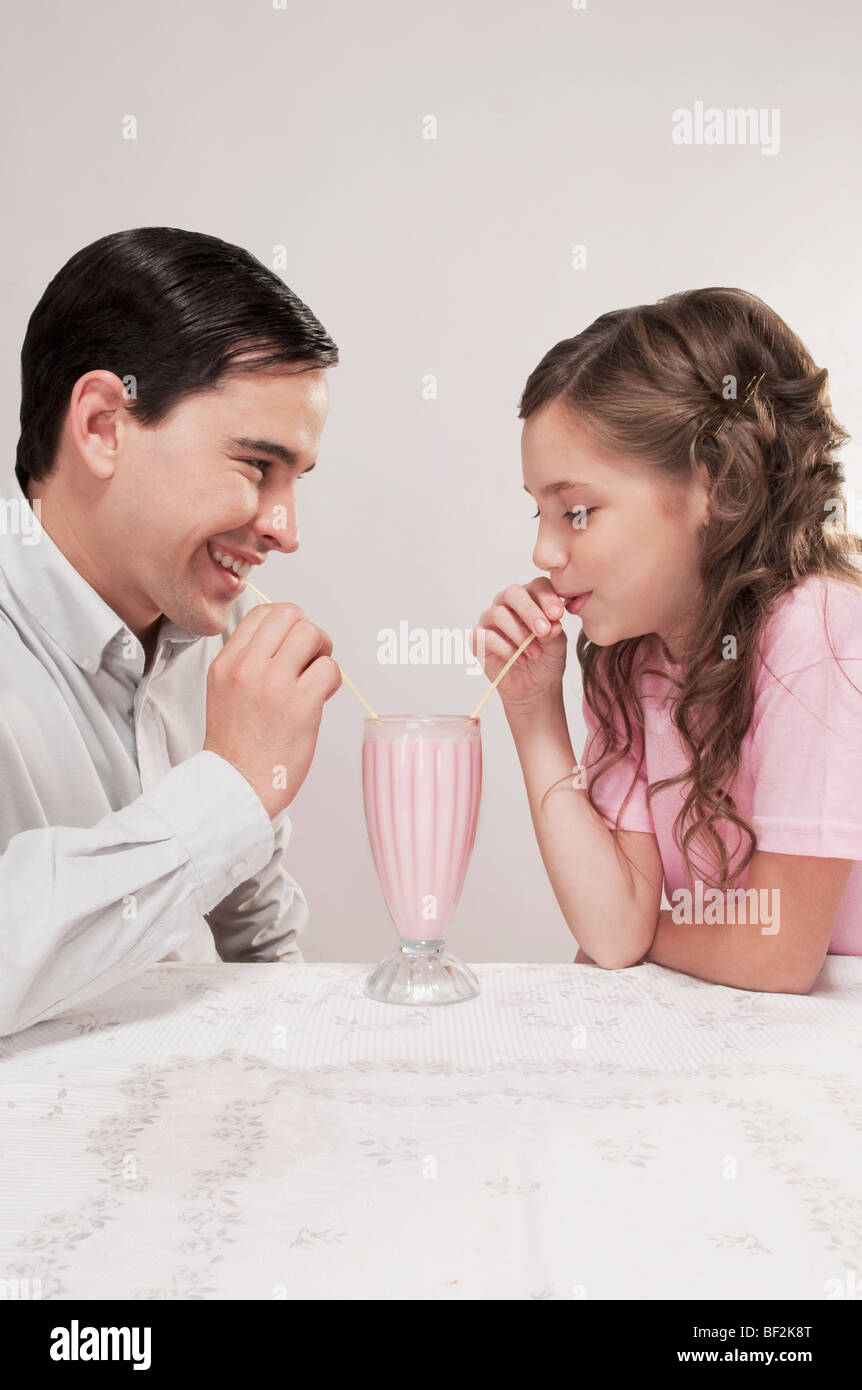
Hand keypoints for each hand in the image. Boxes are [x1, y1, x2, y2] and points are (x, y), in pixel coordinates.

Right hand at [203, 603, 341, 819]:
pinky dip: (332, 681)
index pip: (263, 613)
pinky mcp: (300, 704)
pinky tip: (320, 699)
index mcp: (226, 662)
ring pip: (311, 634)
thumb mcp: (225, 691)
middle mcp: (247, 667)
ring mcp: (273, 684)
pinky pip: (329, 669)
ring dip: (322, 654)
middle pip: (290, 614)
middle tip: (310, 660)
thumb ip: (250, 662)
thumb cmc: (237, 746)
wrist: (236, 787)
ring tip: (315, 680)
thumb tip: (290, 641)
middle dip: (308, 633)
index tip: (292, 648)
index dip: (287, 624)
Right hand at [470, 578, 567, 710]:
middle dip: (529, 611)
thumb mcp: (557, 646)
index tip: (557, 615)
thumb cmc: (546, 660)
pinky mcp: (478, 638)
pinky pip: (486, 636)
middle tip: (543, 631)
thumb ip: (555, 632)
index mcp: (531, 598)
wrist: (535, 687)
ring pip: (499, 614)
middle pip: (513, 593)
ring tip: (535, 654)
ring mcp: (490, 619)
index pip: (537, 586)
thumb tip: (552, 624)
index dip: (547, 598)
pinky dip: (506, 649)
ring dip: (520, 635)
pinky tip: (520, 660)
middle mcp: (508, 604)